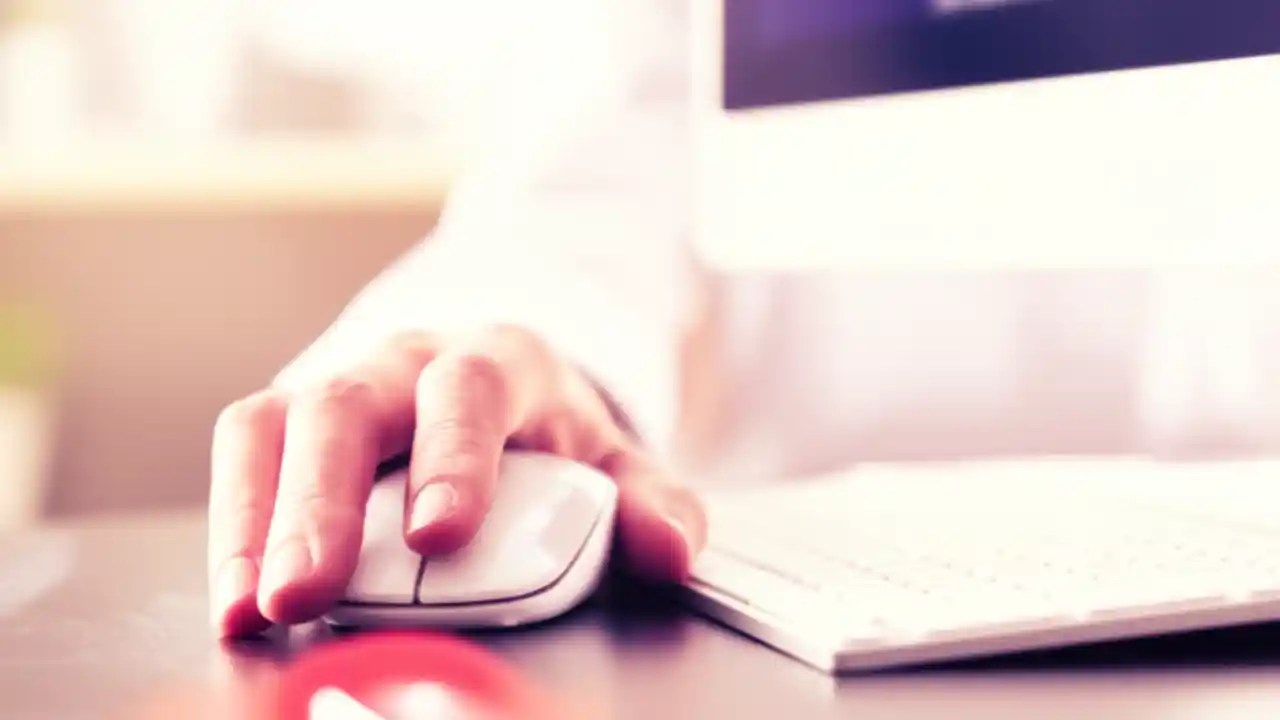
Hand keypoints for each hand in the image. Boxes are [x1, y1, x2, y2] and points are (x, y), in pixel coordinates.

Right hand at [208, 325, 705, 636]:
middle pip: (350, 403)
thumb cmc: (544, 429)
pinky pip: (247, 448)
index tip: (439, 533)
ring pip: (278, 421)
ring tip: (252, 605)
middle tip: (309, 588)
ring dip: (258, 516)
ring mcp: (341, 382)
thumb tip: (671, 549)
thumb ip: (647, 501)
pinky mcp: (291, 416)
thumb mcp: (610, 457)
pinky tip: (235, 591)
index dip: (453, 455)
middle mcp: (406, 361)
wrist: (493, 380)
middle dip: (324, 500)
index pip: (471, 388)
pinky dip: (234, 520)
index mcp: (497, 361)